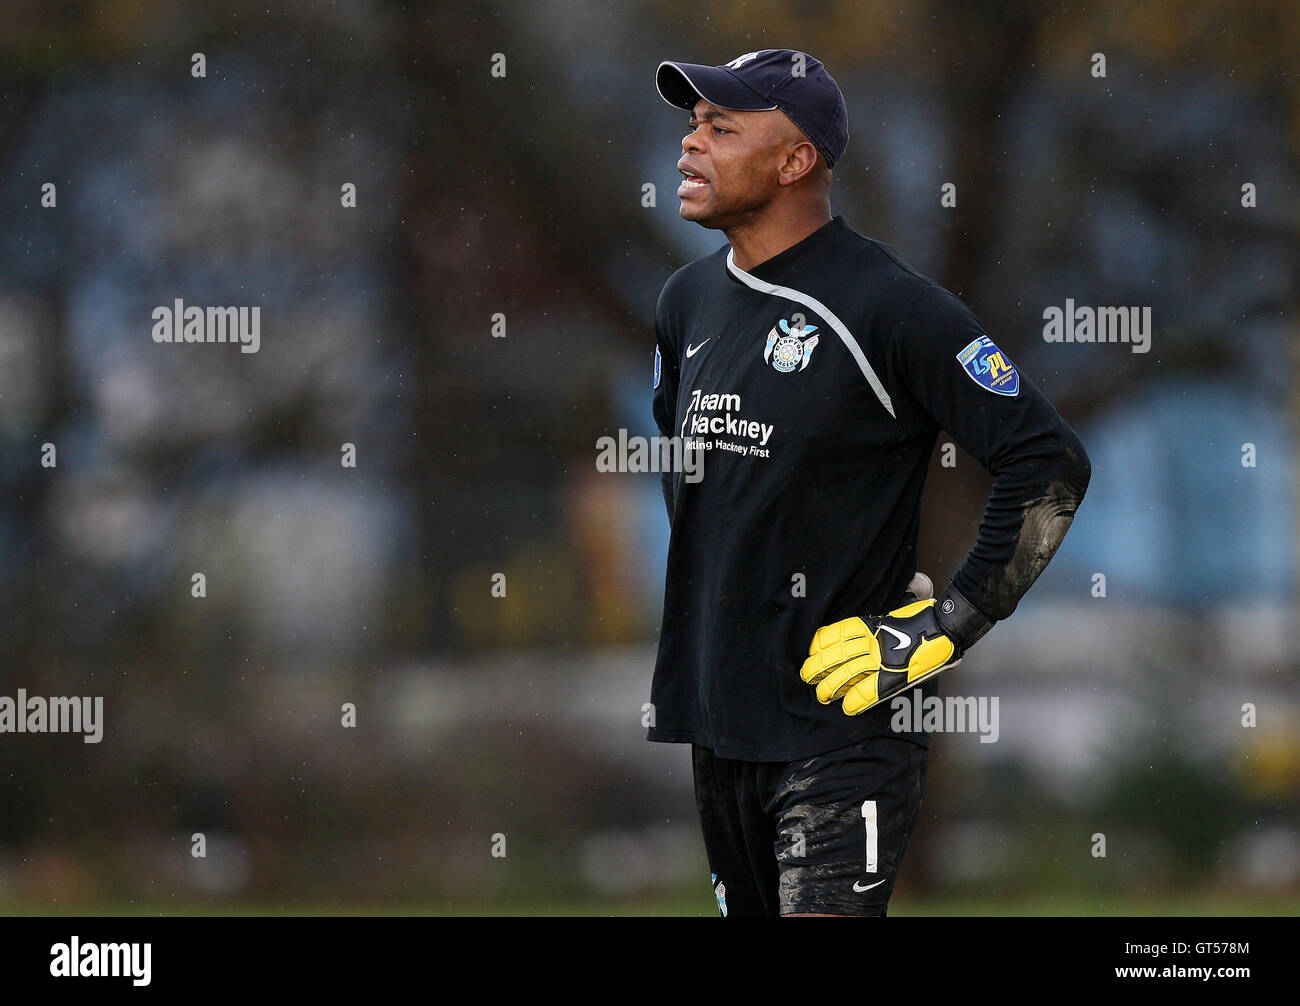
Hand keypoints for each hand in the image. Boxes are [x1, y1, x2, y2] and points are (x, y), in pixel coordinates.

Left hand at [800, 595, 961, 715]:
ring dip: (831, 686)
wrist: (947, 627)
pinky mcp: (896, 676)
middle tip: (807, 675)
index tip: (811, 650)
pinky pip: (870, 691)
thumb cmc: (923, 619)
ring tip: (822, 695)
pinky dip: (857, 700)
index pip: (838, 633)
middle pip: (838, 654)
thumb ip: (878, 623)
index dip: (821, 643)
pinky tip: (848, 707)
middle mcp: (874, 642)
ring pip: (848, 673)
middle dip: (818, 666)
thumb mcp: (893, 616)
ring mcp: (884, 660)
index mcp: (872, 626)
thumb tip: (861, 627)